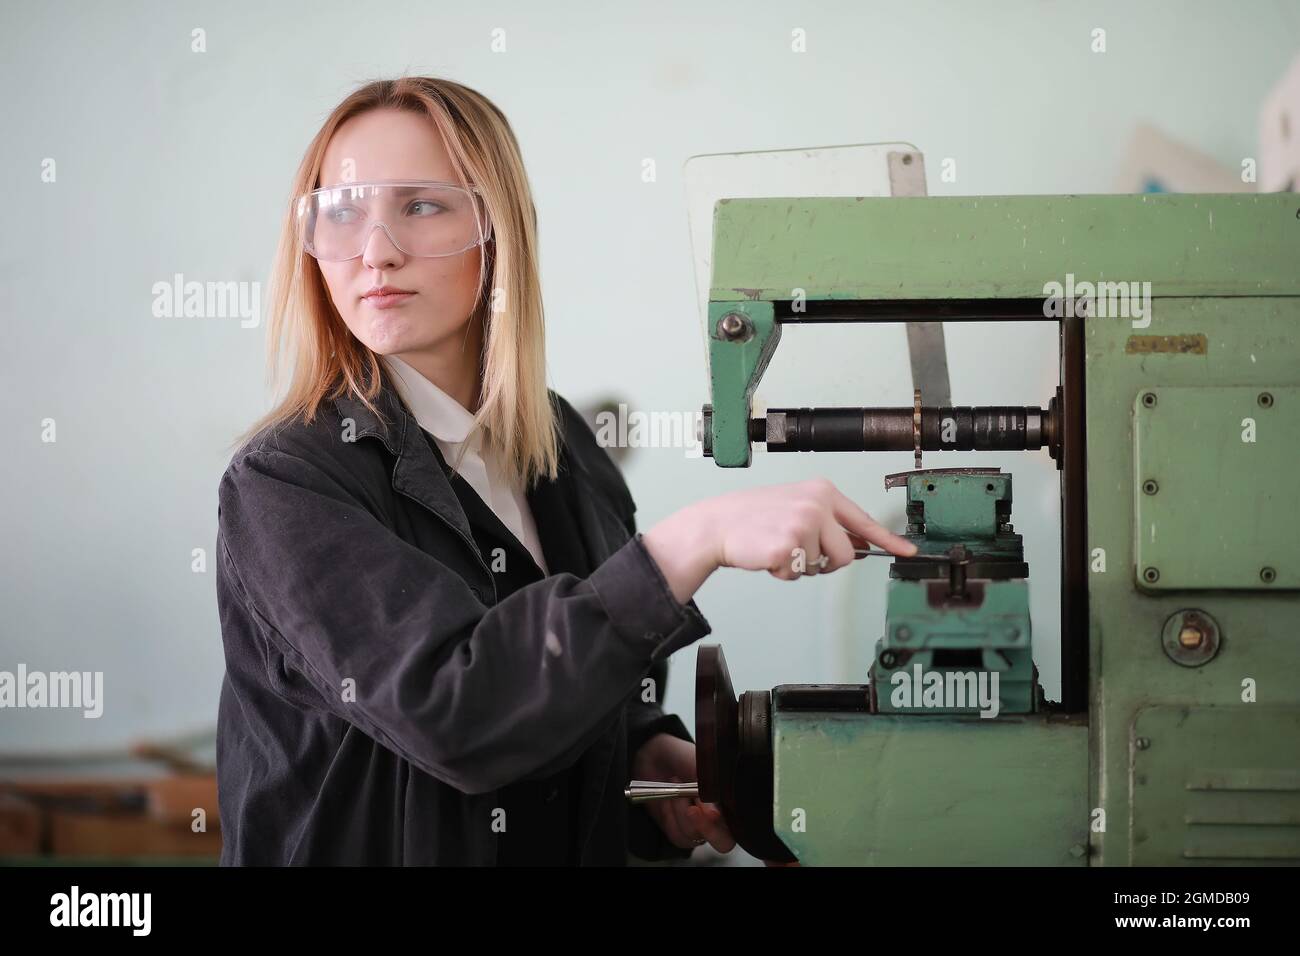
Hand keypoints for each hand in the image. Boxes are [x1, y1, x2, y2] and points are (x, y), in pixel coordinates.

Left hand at [630, 733, 734, 853]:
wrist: (658, 756)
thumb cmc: (686, 757)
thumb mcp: (703, 766)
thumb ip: (713, 786)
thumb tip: (715, 810)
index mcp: (732, 802)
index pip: (741, 826)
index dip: (728, 823)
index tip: (711, 811)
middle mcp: (720, 820)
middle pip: (724, 843)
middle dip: (707, 829)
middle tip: (691, 810)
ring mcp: (700, 828)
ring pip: (694, 837)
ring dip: (681, 811)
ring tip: (676, 785)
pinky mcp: (680, 832)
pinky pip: (677, 836)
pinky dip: (670, 816)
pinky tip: (668, 799)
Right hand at [643, 477, 917, 602]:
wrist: (718, 523)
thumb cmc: (755, 517)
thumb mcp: (797, 507)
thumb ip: (829, 522)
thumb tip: (859, 545)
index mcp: (822, 492)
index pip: (863, 520)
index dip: (889, 540)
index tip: (909, 551)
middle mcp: (816, 505)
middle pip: (846, 554)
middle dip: (825, 561)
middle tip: (798, 550)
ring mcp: (803, 524)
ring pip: (823, 567)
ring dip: (801, 566)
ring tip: (779, 547)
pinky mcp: (788, 546)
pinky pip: (799, 574)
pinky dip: (783, 572)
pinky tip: (768, 554)